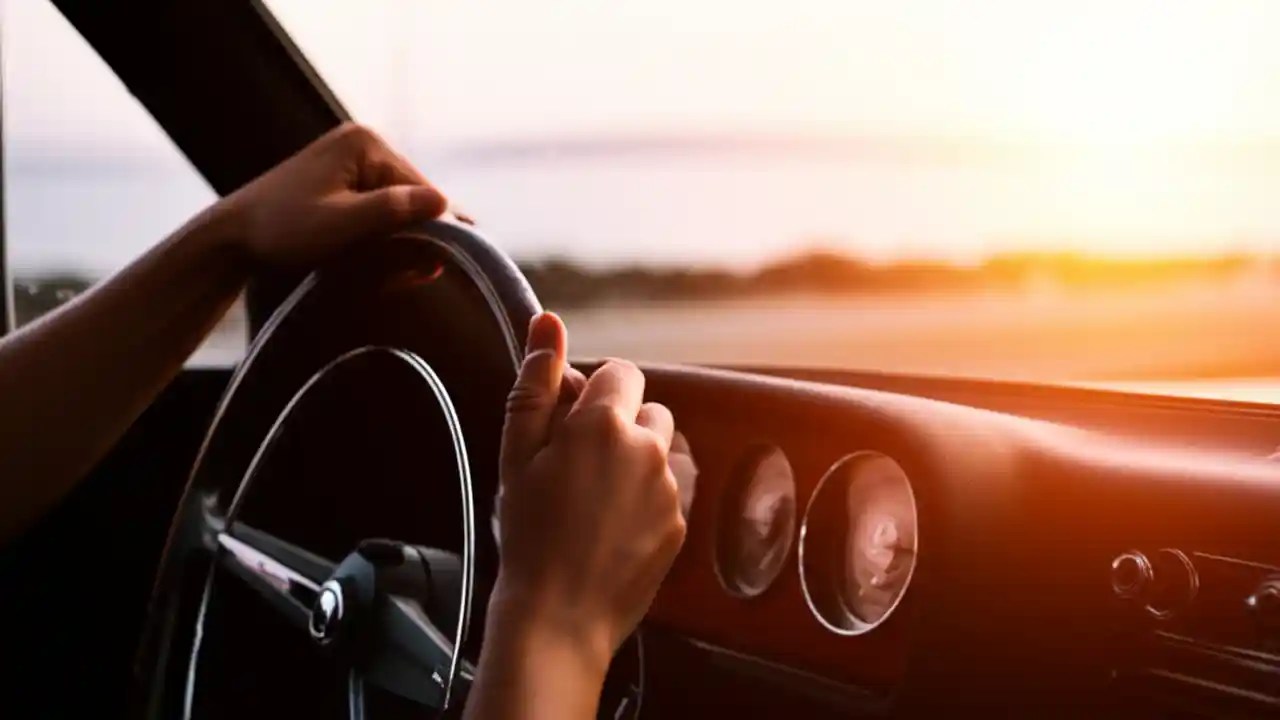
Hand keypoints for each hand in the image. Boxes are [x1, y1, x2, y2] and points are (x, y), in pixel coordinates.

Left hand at [215, 122, 447, 267]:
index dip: (435, 226)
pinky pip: (378, 208)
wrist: (233, 237)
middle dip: (418, 233)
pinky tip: (388, 259)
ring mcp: (351, 161)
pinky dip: (385, 233)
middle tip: (425, 273)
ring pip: (397, 205)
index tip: (440, 263)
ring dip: (403, 237)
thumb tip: (445, 202)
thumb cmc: (284, 230)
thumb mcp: (342, 223)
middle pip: (410, 195)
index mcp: (365, 143)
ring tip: (407, 272)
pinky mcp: (342, 181)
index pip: (420, 187)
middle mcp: (362, 143)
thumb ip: (392, 210)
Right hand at [491, 312, 686, 670]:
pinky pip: (671, 489)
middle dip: (619, 424)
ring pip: (661, 450)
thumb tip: (547, 323)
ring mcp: (669, 487)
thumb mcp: (516, 453)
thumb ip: (537, 382)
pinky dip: (648, 497)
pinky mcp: (682, 522)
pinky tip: (612, 525)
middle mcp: (647, 448)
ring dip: (637, 460)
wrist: (558, 616)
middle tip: (578, 465)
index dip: (595, 394)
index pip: (621, 372)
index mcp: (604, 424)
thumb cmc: (528, 535)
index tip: (571, 424)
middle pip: (647, 408)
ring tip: (595, 499)